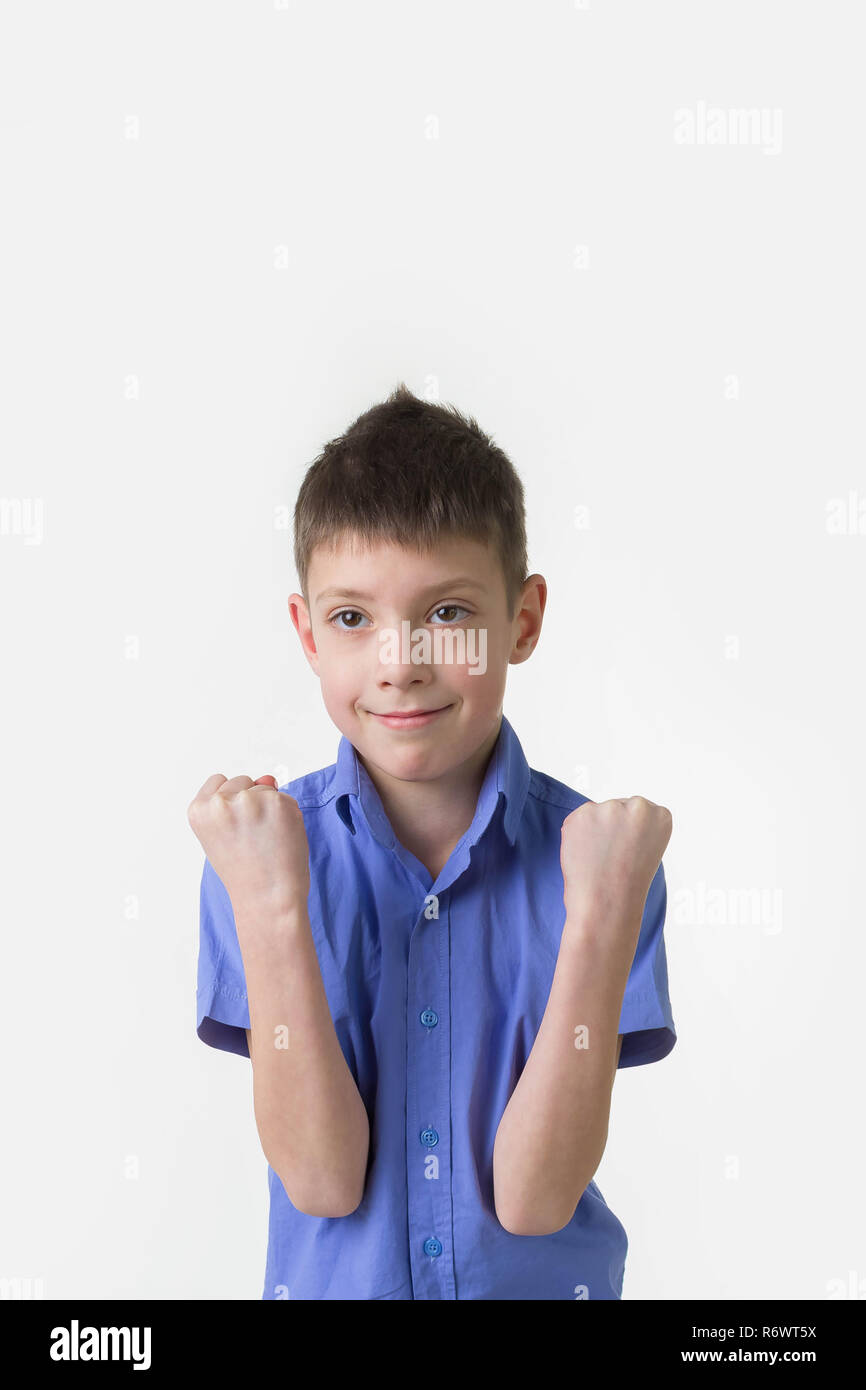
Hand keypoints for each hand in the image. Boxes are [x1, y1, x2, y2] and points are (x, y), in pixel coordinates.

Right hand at [187, 773, 310, 922]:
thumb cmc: (246, 872)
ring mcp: (249, 800)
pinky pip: (286, 798)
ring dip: (270, 808)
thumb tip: (268, 777)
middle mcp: (220, 803)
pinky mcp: (277, 802)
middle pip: (243, 780)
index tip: (234, 825)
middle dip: (251, 801)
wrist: (267, 898)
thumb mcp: (225, 835)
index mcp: (199, 810)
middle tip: (252, 837)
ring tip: (266, 839)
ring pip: (265, 788)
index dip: (231, 802)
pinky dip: (287, 815)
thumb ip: (236, 803)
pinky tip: (280, 838)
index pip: (218, 782)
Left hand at [560, 796, 671, 963]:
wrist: (607, 905)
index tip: (630, 851)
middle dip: (611, 828)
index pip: (638, 811)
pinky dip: (576, 835)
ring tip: (599, 858)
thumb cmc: (627, 883)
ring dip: (593, 831)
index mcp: (661, 815)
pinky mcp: (583, 814)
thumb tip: (609, 808)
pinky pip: (577, 821)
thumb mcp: (648, 848)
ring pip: (596, 813)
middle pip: (617, 807)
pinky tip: (585, 854)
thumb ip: (636, 823)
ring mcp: (610, 808)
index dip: (630, 834)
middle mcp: (638, 806)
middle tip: (612, 857)